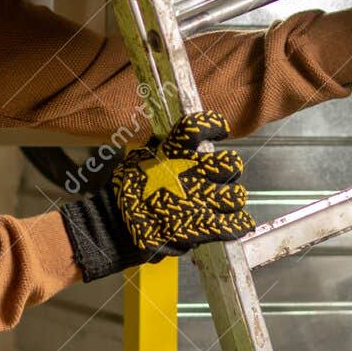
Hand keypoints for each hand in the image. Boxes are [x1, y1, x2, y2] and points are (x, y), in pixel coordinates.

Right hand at [59, 110, 253, 281]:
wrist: (113, 225)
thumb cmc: (124, 193)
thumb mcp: (138, 160)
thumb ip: (162, 153)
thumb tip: (175, 148)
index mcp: (172, 152)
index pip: (198, 127)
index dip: (214, 125)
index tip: (221, 129)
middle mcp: (189, 172)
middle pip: (230, 165)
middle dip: (229, 172)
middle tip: (220, 180)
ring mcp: (197, 200)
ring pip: (235, 196)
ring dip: (232, 200)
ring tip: (224, 205)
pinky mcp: (200, 226)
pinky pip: (233, 224)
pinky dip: (238, 225)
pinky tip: (238, 224)